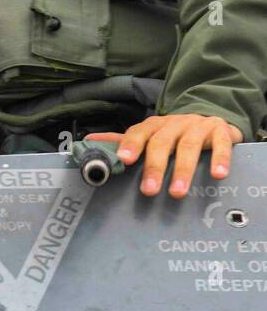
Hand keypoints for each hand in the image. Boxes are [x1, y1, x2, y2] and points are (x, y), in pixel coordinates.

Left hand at [85, 114, 242, 197]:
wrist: (210, 119)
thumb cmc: (174, 134)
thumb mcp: (149, 136)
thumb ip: (122, 141)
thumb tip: (89, 142)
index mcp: (153, 126)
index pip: (138, 133)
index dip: (130, 145)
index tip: (124, 160)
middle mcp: (173, 123)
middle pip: (161, 143)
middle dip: (154, 167)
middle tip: (148, 190)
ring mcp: (197, 126)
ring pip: (188, 146)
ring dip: (182, 170)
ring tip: (177, 192)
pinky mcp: (221, 131)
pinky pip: (221, 144)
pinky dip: (219, 159)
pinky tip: (218, 174)